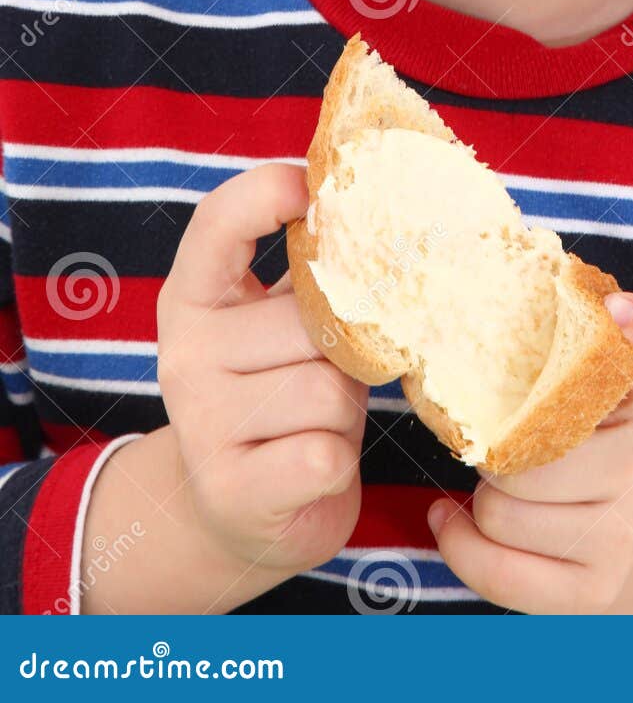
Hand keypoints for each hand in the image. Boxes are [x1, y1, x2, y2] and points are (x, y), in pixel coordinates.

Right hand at [156, 161, 368, 577]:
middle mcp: (183, 352)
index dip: (272, 190)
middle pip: (314, 319)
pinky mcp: (230, 490)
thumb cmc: (281, 392)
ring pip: (329, 388)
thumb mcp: (282, 321)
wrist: (241, 513)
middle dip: (345, 350)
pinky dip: (336, 463)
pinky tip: (309, 468)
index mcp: (192, 296)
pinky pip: (327, 455)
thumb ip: (311, 270)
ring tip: (315, 424)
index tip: (315, 192)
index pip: (221, 218)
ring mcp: (200, 424)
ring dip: (344, 412)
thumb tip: (379, 204)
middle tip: (324, 375)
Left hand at [426, 291, 632, 612]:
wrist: (618, 537)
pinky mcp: (594, 588)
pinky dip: (457, 542)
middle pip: (535, 449)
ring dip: (478, 495)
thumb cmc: (580, 437)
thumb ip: (564, 339)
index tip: (617, 310)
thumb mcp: (585, 382)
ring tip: (492, 481)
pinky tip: (449, 518)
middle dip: (495, 446)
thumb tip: (498, 293)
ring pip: (504, 509)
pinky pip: (498, 569)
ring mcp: (626, 530)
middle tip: (499, 440)